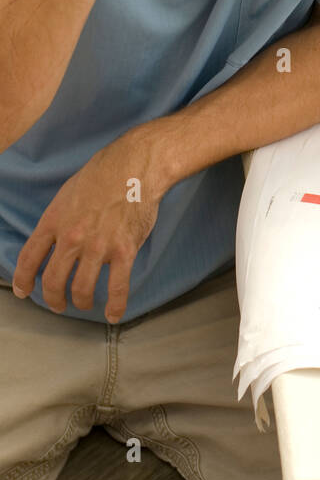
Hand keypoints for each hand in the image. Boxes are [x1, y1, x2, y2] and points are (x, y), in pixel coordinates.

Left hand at [11, 128, 168, 322]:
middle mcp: (71, 237)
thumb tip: (57, 237)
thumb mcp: (68, 192)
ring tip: (85, 304)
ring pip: (81, 289)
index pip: (30, 257)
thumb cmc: (104, 173)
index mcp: (54, 220)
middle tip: (58, 304)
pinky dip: (115, 305)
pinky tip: (113, 314)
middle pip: (53, 281)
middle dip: (53, 299)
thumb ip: (59, 218)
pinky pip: (117, 287)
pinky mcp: (124, 251)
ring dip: (81, 302)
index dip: (23, 279)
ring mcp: (98, 246)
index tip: (24, 291)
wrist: (135, 166)